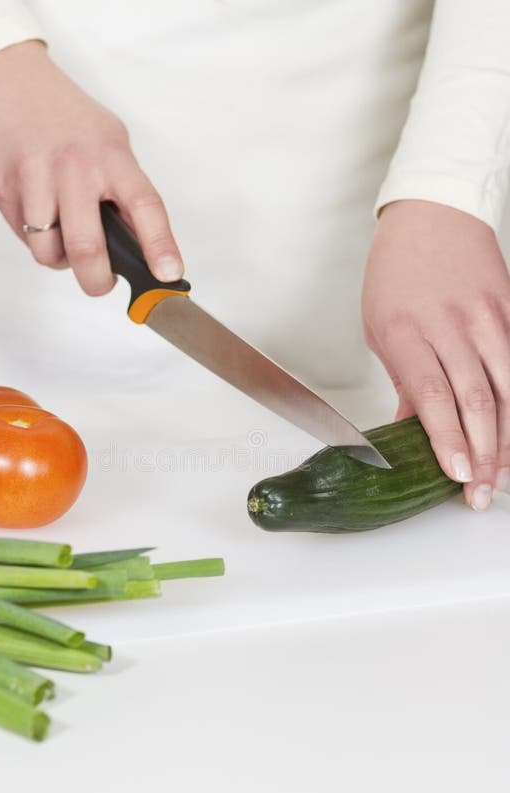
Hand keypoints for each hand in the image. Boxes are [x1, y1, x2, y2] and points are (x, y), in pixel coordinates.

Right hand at [0, 40, 182, 295]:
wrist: (7, 77)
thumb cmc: (65, 116)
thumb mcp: (109, 142)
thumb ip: (125, 190)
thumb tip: (144, 245)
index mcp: (111, 156)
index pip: (145, 207)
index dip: (160, 246)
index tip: (169, 275)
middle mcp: (76, 168)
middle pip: (88, 249)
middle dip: (98, 282)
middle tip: (103, 282)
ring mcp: (37, 179)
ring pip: (50, 253)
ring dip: (61, 259)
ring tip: (64, 236)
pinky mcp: (6, 190)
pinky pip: (25, 239)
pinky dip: (37, 239)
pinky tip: (38, 212)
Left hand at [362, 199, 509, 510]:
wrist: (434, 214)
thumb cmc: (396, 274)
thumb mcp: (380, 328)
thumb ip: (402, 382)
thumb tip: (409, 433)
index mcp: (406, 332)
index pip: (433, 396)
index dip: (448, 439)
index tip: (458, 475)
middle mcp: (450, 326)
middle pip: (476, 400)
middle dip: (482, 454)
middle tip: (481, 494)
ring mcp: (487, 318)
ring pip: (508, 388)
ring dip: (509, 439)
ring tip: (504, 476)